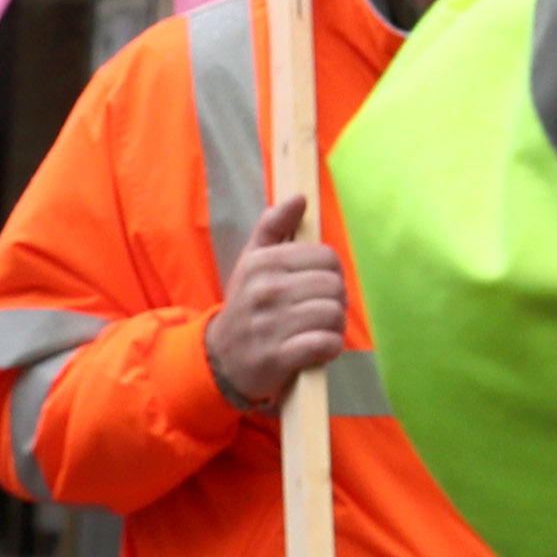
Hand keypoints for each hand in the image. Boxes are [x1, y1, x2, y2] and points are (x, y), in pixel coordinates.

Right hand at [205, 196, 347, 410]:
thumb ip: (274, 226)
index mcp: (262, 263)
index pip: (326, 256)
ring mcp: (270, 325)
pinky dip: (330, 348)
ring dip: (334, 326)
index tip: (318, 285)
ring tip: (319, 329)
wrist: (220, 359)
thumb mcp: (252, 261)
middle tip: (321, 310)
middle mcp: (265, 290)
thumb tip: (299, 197)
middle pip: (334, 285)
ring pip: (333, 314)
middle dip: (336, 300)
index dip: (331, 272)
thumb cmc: (246, 305)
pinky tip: (319, 349)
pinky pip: (325, 343)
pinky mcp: (276, 357)